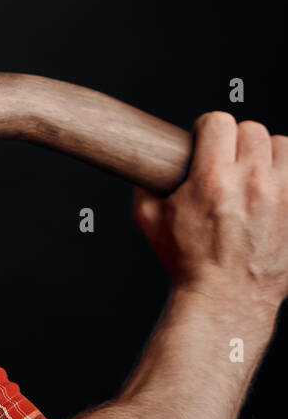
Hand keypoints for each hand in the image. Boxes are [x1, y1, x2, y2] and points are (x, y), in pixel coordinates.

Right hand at [134, 111, 287, 319]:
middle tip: (228, 160)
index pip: (219, 121)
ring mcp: (283, 197)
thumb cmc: (186, 260)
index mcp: (212, 180)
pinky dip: (285, 175)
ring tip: (255, 172)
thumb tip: (146, 164)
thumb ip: (145, 185)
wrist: (225, 297)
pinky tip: (272, 189)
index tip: (206, 141)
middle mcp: (252, 183)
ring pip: (284, 145)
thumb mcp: (149, 220)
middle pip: (252, 130)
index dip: (208, 128)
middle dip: (236, 141)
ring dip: (268, 154)